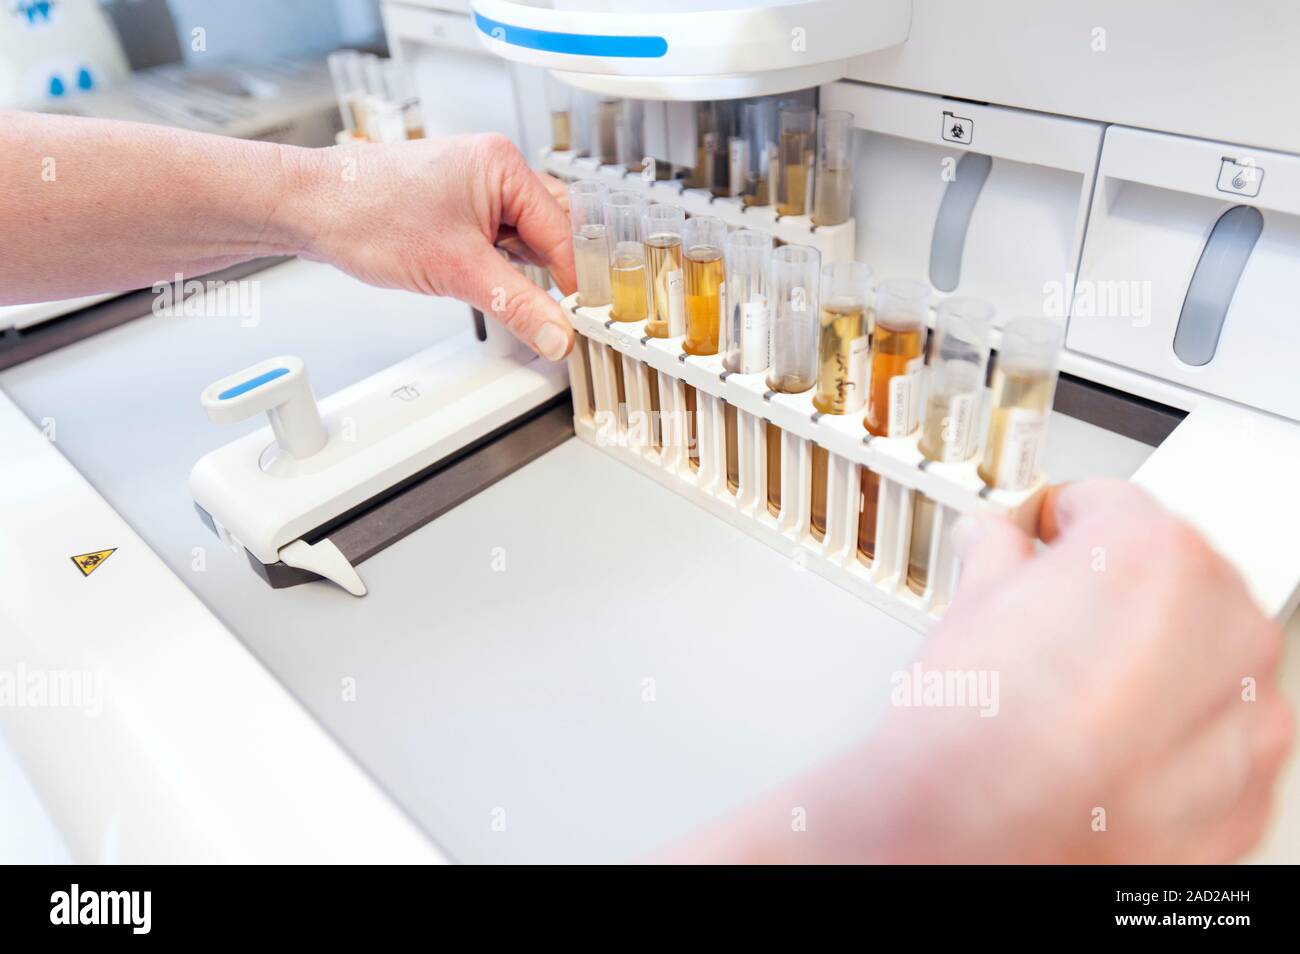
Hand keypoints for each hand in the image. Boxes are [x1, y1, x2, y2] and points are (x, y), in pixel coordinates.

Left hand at [284, 134, 576, 360]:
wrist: (311, 208)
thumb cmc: (367, 214)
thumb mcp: (456, 270)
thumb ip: (517, 305)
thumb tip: (557, 333)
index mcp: (503, 166)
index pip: (562, 231)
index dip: (574, 279)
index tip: (584, 317)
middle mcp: (493, 169)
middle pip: (550, 231)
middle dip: (549, 273)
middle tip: (558, 315)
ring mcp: (474, 187)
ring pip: (523, 239)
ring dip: (519, 271)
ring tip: (498, 292)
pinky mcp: (455, 206)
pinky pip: (496, 240)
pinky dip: (496, 266)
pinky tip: (481, 282)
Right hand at [674, 480, 1291, 862]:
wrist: (967, 836)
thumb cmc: (971, 729)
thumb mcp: (969, 604)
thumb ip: (1001, 555)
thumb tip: (997, 549)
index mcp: (1156, 554)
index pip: (1112, 506)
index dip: (1064, 524)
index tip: (1049, 540)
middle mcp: (1223, 626)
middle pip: (1176, 581)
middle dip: (1119, 599)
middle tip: (1053, 629)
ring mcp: (1247, 717)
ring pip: (1209, 666)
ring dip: (1158, 673)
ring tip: (1077, 700)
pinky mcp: (1244, 794)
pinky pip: (1220, 746)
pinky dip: (1176, 746)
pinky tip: (1106, 753)